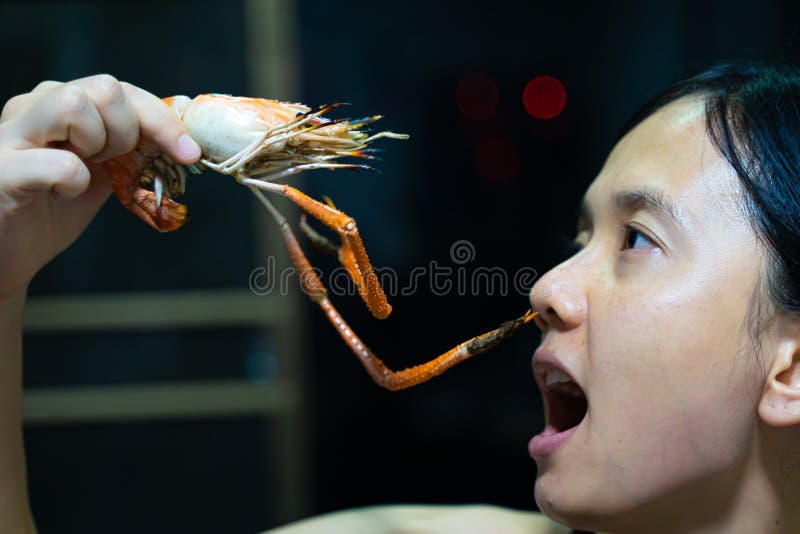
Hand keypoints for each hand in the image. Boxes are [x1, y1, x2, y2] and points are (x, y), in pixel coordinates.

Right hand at [0, 74, 200, 299]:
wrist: (12, 255)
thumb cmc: (56, 209)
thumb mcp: (105, 173)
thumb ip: (134, 149)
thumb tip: (187, 142)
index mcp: (60, 104)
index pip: (123, 91)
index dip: (164, 121)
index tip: (190, 153)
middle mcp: (34, 107)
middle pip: (105, 87)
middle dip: (127, 131)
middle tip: (111, 163)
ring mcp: (12, 134)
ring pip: (74, 104)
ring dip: (97, 146)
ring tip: (80, 174)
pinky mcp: (2, 169)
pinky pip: (60, 163)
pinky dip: (74, 183)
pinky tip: (59, 194)